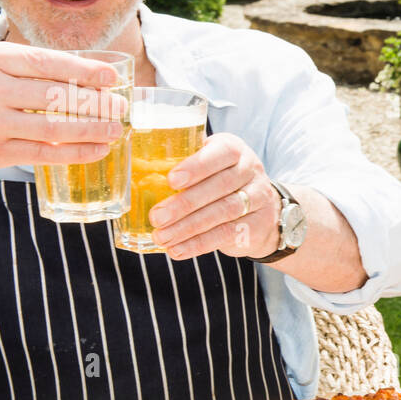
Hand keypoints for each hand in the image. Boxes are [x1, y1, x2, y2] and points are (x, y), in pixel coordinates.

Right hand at [0, 41, 126, 176]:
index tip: (111, 77)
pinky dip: (75, 152)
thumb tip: (53, 54)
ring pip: (56, 126)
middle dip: (97, 102)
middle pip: (58, 95)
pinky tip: (96, 150)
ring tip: (117, 128)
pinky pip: (44, 153)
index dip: (85, 70)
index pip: (47, 62)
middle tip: (122, 105)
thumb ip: (5, 55)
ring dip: (94, 129)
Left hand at [148, 132, 280, 259]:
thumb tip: (137, 174)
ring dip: (189, 227)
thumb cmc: (220, 181)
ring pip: (223, 212)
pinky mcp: (258, 224)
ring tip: (162, 237)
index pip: (220, 154)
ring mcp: (259, 198)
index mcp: (233, 149)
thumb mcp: (208, 165)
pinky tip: (178, 250)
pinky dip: (199, 244)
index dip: (197, 167)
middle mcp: (250, 170)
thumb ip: (183, 166)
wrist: (263, 208)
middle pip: (220, 186)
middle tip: (156, 217)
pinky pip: (227, 234)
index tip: (171, 180)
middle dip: (185, 203)